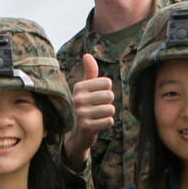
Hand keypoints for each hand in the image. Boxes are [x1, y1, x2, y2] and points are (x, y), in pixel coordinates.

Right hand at [61, 53, 114, 168]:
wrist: (77, 133)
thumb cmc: (85, 107)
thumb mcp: (85, 89)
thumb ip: (90, 72)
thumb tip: (87, 55)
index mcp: (79, 87)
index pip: (107, 83)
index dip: (106, 91)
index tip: (96, 97)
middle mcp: (78, 99)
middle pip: (110, 95)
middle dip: (108, 103)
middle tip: (97, 109)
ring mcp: (81, 113)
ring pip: (111, 109)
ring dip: (107, 115)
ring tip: (97, 117)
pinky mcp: (87, 127)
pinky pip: (109, 121)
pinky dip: (107, 124)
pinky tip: (97, 125)